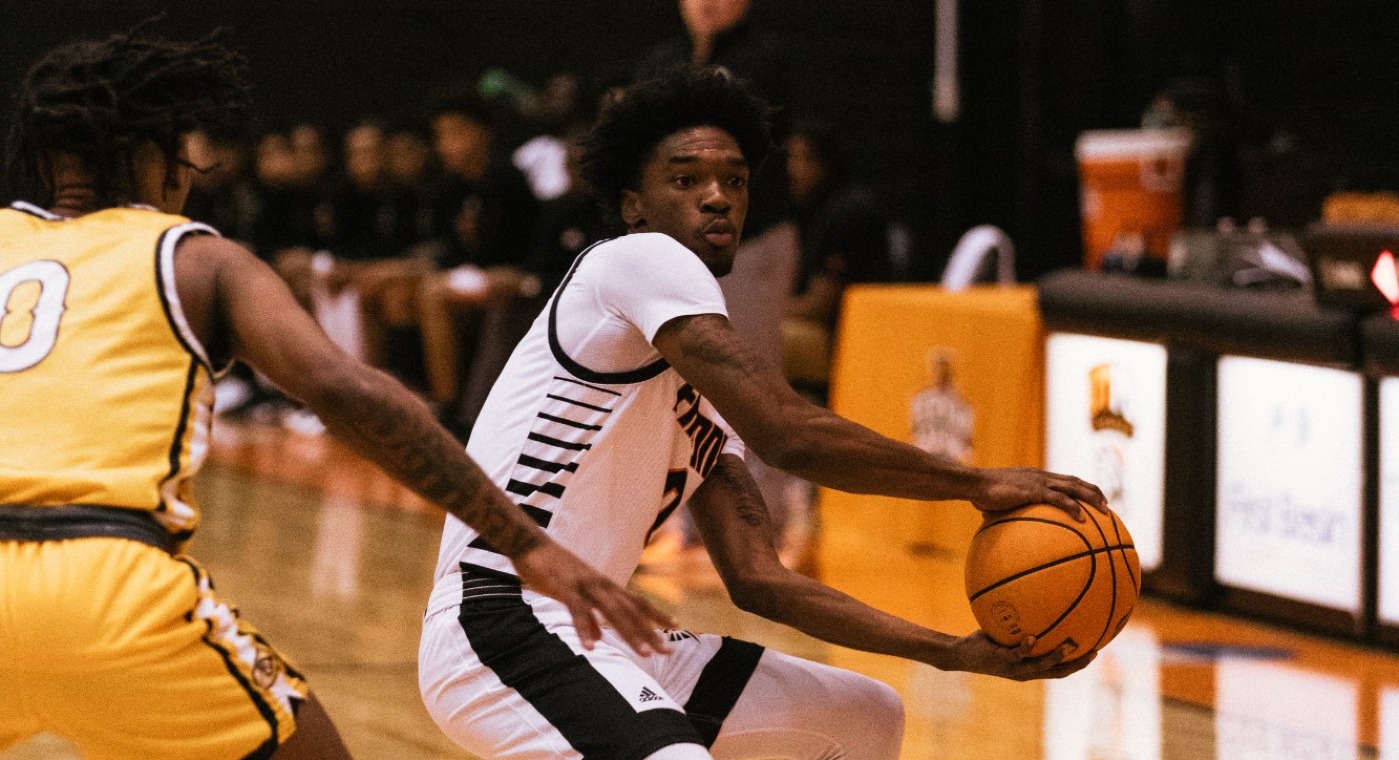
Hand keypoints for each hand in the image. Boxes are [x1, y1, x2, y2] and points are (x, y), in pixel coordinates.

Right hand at [512, 541, 676, 655]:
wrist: (531, 544)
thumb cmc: (554, 569)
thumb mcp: (576, 594)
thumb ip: (590, 616)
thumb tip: (599, 637)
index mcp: (605, 585)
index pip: (637, 601)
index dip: (656, 612)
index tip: (676, 625)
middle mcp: (601, 584)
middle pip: (630, 611)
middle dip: (650, 632)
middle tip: (666, 651)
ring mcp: (584, 585)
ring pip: (612, 611)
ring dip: (628, 633)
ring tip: (642, 654)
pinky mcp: (565, 587)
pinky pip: (578, 610)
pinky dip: (585, 628)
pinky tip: (591, 646)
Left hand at [937, 631, 1096, 680]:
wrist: (960, 654)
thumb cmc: (984, 641)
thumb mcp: (1006, 632)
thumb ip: (1021, 623)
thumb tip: (1035, 597)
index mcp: (1031, 666)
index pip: (1061, 669)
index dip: (1079, 663)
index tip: (1096, 651)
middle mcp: (1026, 671)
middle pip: (1058, 672)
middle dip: (1076, 663)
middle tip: (1093, 652)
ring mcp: (1014, 668)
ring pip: (1041, 666)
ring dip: (1056, 657)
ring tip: (1069, 646)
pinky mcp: (1001, 661)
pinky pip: (1017, 655)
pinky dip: (1026, 647)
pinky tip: (1033, 637)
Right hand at [969, 467, 1107, 520]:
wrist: (974, 484)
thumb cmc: (982, 495)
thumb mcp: (999, 505)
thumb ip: (1007, 514)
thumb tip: (1004, 532)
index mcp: (1035, 477)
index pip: (1064, 479)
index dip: (1080, 488)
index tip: (1092, 499)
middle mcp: (1040, 476)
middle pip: (1075, 481)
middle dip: (1093, 492)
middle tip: (1107, 506)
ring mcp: (1038, 482)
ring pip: (1073, 487)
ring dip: (1091, 498)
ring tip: (1105, 511)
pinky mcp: (1033, 490)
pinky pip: (1059, 499)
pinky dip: (1073, 508)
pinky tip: (1083, 519)